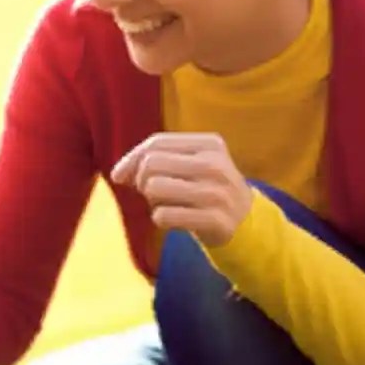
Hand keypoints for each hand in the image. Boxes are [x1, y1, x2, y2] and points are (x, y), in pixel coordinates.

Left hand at [111, 132, 253, 246]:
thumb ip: (153, 160)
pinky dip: (160, 219)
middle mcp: (216, 165)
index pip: (156, 143)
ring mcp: (217, 193)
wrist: (246, 222)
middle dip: (141, 181)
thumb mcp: (189, 164)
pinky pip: (163, 216)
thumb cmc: (205, 188)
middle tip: (151, 193)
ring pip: (154, 188)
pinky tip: (174, 220)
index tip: (120, 176)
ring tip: (165, 204)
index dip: (131, 159)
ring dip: (151, 201)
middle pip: (151, 164)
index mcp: (210, 144)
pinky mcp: (215, 220)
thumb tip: (118, 174)